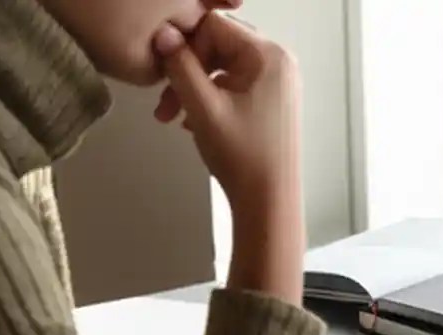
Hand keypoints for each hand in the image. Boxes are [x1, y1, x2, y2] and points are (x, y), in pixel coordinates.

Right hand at [152, 15, 306, 304]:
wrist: (269, 201)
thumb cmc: (243, 156)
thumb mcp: (202, 106)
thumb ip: (180, 65)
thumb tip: (164, 34)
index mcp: (269, 56)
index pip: (213, 25)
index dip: (183, 44)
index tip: (163, 71)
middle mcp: (279, 62)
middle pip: (218, 43)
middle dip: (186, 68)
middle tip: (165, 99)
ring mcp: (278, 82)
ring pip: (222, 65)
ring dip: (193, 86)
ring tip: (173, 115)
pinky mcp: (272, 100)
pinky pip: (233, 83)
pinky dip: (209, 97)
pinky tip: (193, 122)